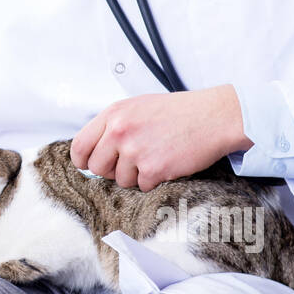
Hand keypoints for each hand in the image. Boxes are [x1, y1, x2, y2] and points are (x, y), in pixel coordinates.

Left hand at [69, 86, 246, 190]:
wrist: (213, 117)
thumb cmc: (177, 112)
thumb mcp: (137, 108)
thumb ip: (112, 127)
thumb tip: (92, 154)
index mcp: (113, 114)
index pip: (80, 146)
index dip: (84, 160)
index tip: (92, 165)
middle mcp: (120, 131)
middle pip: (97, 168)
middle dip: (112, 170)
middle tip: (133, 161)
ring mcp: (135, 150)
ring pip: (120, 180)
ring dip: (136, 175)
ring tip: (155, 156)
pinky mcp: (153, 168)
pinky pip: (142, 186)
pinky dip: (154, 180)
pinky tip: (167, 162)